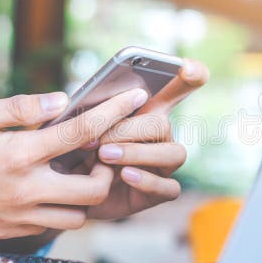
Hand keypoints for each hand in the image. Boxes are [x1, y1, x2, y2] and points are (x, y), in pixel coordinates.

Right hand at [0, 89, 148, 237]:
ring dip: (86, 195)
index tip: (135, 100)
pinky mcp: (9, 233)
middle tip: (98, 152)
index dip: (114, 113)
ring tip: (73, 172)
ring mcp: (19, 217)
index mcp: (18, 156)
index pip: (82, 134)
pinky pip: (51, 227)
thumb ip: (19, 108)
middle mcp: (26, 192)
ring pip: (77, 217)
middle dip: (107, 169)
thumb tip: (60, 101)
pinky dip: (61, 209)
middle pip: (94, 189)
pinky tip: (49, 188)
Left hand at [88, 58, 209, 219]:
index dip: (191, 74)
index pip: (179, 87)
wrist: (69, 195)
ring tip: (105, 155)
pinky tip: (125, 175)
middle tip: (96, 139)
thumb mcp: (75, 127)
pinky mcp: (159, 192)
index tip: (186, 67)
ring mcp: (164, 164)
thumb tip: (91, 105)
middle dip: (129, 129)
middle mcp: (161, 136)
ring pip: (172, 153)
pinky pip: (168, 187)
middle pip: (162, 123)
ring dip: (138, 153)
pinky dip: (147, 181)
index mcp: (147, 111)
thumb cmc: (74, 152)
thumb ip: (87, 113)